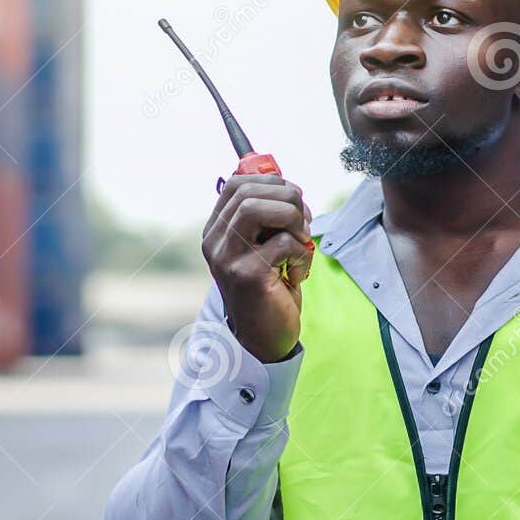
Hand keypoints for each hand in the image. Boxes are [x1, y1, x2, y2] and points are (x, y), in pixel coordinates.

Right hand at [201, 174, 312, 362]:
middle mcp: (215, 242)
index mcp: (216, 231)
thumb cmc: (270, 289)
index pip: (235, 184)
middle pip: (249, 191)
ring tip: (301, 242)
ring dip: (294, 220)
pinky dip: (302, 254)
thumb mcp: (264, 247)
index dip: (271, 181)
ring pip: (260, 209)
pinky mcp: (248, 275)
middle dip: (289, 199)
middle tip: (304, 222)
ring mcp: (228, 258)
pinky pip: (284, 242)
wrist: (265, 338)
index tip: (293, 199)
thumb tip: (289, 187)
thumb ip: (268, 219)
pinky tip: (297, 273)